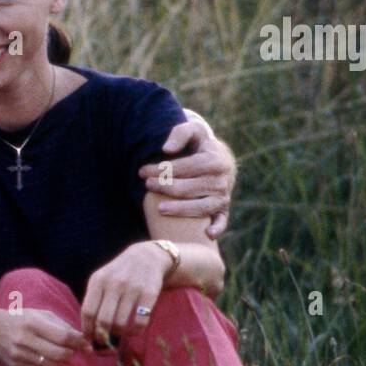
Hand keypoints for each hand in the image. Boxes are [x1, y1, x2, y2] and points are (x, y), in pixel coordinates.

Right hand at [0, 307, 86, 365]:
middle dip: (71, 353)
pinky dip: (48, 364)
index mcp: (32, 323)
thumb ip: (63, 326)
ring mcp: (19, 355)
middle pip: (59, 354)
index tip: (86, 344)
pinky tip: (46, 356)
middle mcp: (24, 340)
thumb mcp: (41, 315)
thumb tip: (85, 341)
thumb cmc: (21, 320)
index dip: (78, 342)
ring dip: (61, 360)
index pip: (63, 337)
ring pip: (52, 364)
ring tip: (60, 352)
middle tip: (72, 349)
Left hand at [80, 243, 169, 342]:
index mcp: (98, 281)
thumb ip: (93, 300)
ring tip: (117, 334)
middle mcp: (114, 284)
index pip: (88, 311)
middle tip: (103, 341)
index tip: (88, 339)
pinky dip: (135, 331)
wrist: (147, 257)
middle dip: (101, 336)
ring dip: (118, 334)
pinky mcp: (149, 294)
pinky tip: (133, 331)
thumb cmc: (119, 273)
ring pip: (120, 323)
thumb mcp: (101, 279)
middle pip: (103, 320)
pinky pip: (140, 322)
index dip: (87, 329)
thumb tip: (87, 329)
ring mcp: (132, 289)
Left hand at [138, 120, 235, 237]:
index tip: (142, 171)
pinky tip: (207, 235)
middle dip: (165, 187)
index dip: (162, 169)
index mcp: (215, 160)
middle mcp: (222, 180)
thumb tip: (166, 149)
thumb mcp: (193, 131)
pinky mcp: (223, 209)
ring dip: (180, 209)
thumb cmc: (199, 145)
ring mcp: (223, 196)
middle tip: (147, 185)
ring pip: (202, 207)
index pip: (185, 167)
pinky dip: (217, 228)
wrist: (219, 160)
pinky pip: (222, 221)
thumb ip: (180, 134)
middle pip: (190, 188)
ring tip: (159, 209)